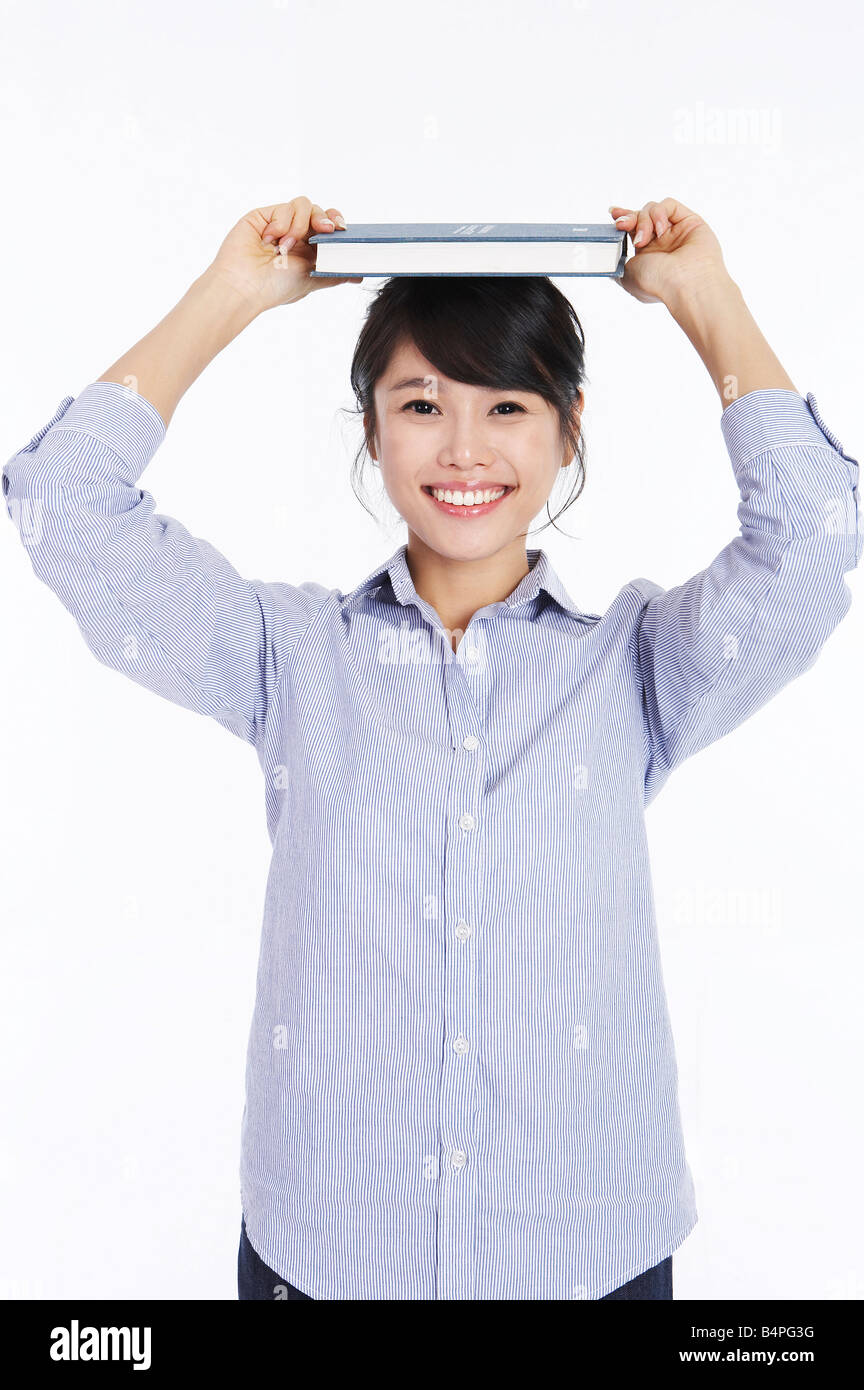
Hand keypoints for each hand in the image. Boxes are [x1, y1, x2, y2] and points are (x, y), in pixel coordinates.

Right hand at [205, 196, 362, 313]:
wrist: (245, 286)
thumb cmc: (275, 288)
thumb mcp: (312, 280)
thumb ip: (334, 273)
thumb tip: (359, 275)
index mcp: (308, 249)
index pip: (329, 227)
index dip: (338, 223)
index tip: (343, 229)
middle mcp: (295, 234)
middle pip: (319, 212)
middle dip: (325, 219)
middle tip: (326, 230)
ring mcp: (279, 223)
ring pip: (303, 205)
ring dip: (299, 225)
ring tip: (286, 247)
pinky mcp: (263, 215)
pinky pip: (283, 207)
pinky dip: (281, 223)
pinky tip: (270, 240)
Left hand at [608, 198, 728, 306]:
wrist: (683, 286)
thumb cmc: (656, 284)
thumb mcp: (626, 276)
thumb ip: (617, 264)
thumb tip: (609, 258)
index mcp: (648, 255)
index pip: (633, 229)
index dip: (623, 218)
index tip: (613, 214)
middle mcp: (662, 243)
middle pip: (641, 216)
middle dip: (629, 218)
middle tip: (622, 225)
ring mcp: (676, 232)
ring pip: (653, 210)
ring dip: (643, 221)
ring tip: (644, 239)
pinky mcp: (690, 222)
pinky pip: (669, 205)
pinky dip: (660, 213)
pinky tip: (660, 230)